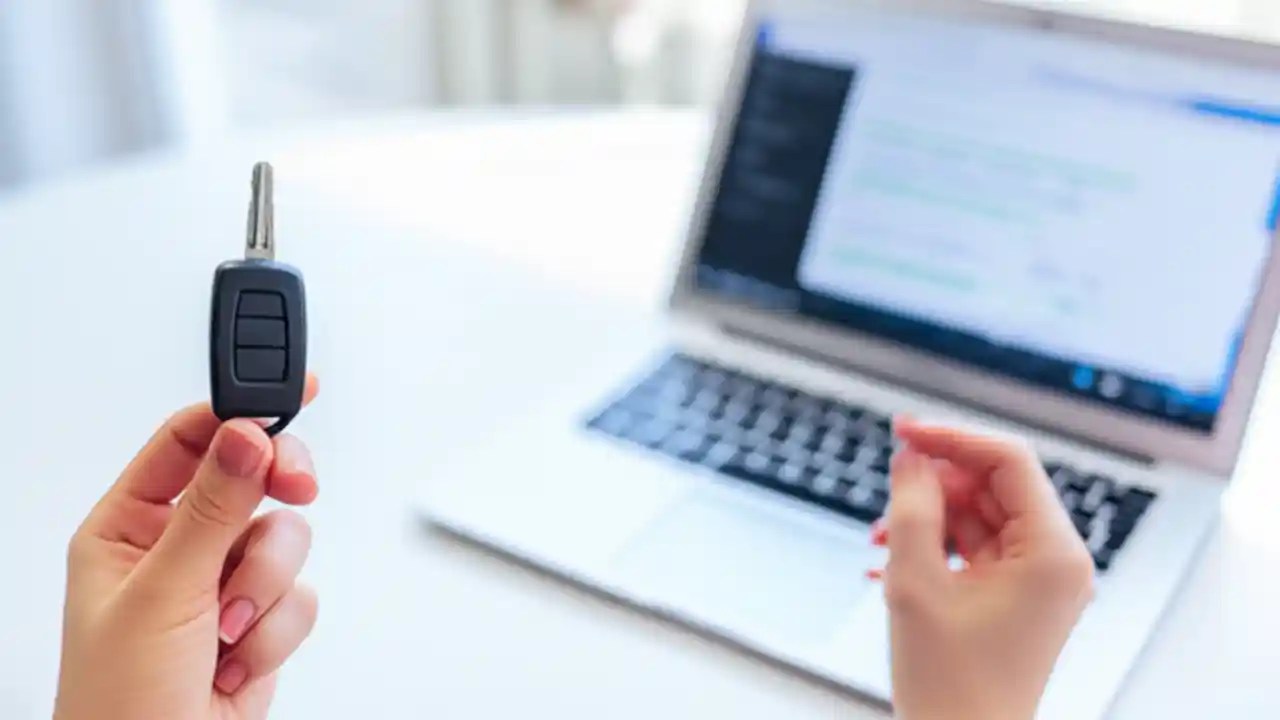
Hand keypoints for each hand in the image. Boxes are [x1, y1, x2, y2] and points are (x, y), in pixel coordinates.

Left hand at [55, 377, 320, 719]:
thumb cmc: (118, 703)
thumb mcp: (162, 593)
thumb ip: (211, 509)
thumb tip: (244, 435)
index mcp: (128, 526)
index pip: (187, 440)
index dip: (238, 412)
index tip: (293, 394)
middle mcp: (177, 547)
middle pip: (253, 477)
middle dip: (276, 495)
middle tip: (296, 488)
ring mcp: (223, 582)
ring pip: (286, 536)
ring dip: (264, 588)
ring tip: (226, 628)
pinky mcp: (261, 619)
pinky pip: (303, 591)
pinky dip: (279, 629)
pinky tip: (238, 658)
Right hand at [874, 418, 1094, 719]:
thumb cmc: (950, 685)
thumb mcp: (916, 582)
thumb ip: (912, 507)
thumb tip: (911, 457)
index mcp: (1054, 553)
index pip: (1009, 460)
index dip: (952, 437)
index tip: (904, 430)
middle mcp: (1059, 560)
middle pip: (995, 484)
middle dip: (936, 483)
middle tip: (887, 489)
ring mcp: (1041, 579)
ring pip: (981, 513)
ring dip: (930, 515)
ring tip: (883, 538)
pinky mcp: (1019, 594)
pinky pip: (978, 545)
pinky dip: (937, 543)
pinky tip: (894, 557)